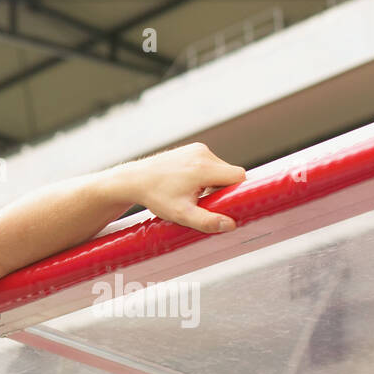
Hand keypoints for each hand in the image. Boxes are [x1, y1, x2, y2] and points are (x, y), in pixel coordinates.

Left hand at [115, 142, 245, 233]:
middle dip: (224, 189)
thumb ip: (207, 221)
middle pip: (230, 172)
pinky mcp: (191, 148)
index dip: (237, 191)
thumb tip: (231, 224)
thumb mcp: (181, 214)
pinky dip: (206, 174)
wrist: (135, 180)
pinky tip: (190, 184)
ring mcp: (196, 149)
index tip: (228, 203)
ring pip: (221, 168)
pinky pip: (210, 163)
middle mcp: (202, 154)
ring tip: (194, 194)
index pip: (238, 176)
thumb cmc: (156, 197)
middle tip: (206, 202)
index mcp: (204, 168)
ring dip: (215, 182)